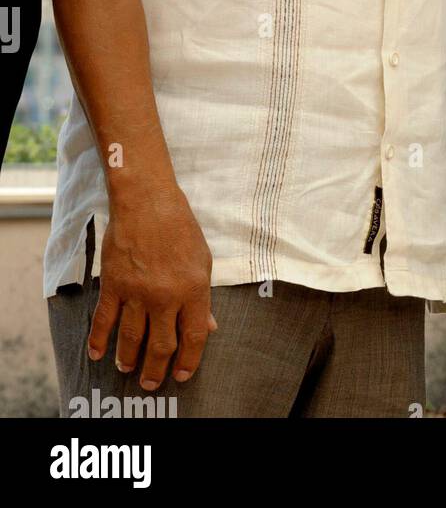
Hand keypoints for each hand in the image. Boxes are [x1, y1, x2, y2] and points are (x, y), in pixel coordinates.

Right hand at [89, 185, 216, 390]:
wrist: (148, 202)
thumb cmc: (180, 228)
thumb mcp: (203, 260)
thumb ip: (203, 297)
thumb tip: (208, 326)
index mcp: (194, 289)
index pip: (194, 336)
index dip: (189, 360)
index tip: (183, 375)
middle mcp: (165, 295)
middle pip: (161, 345)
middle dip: (156, 370)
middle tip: (152, 383)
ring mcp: (137, 292)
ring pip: (131, 339)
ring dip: (129, 359)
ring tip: (128, 370)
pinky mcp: (113, 285)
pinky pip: (104, 320)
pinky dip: (98, 340)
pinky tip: (96, 354)